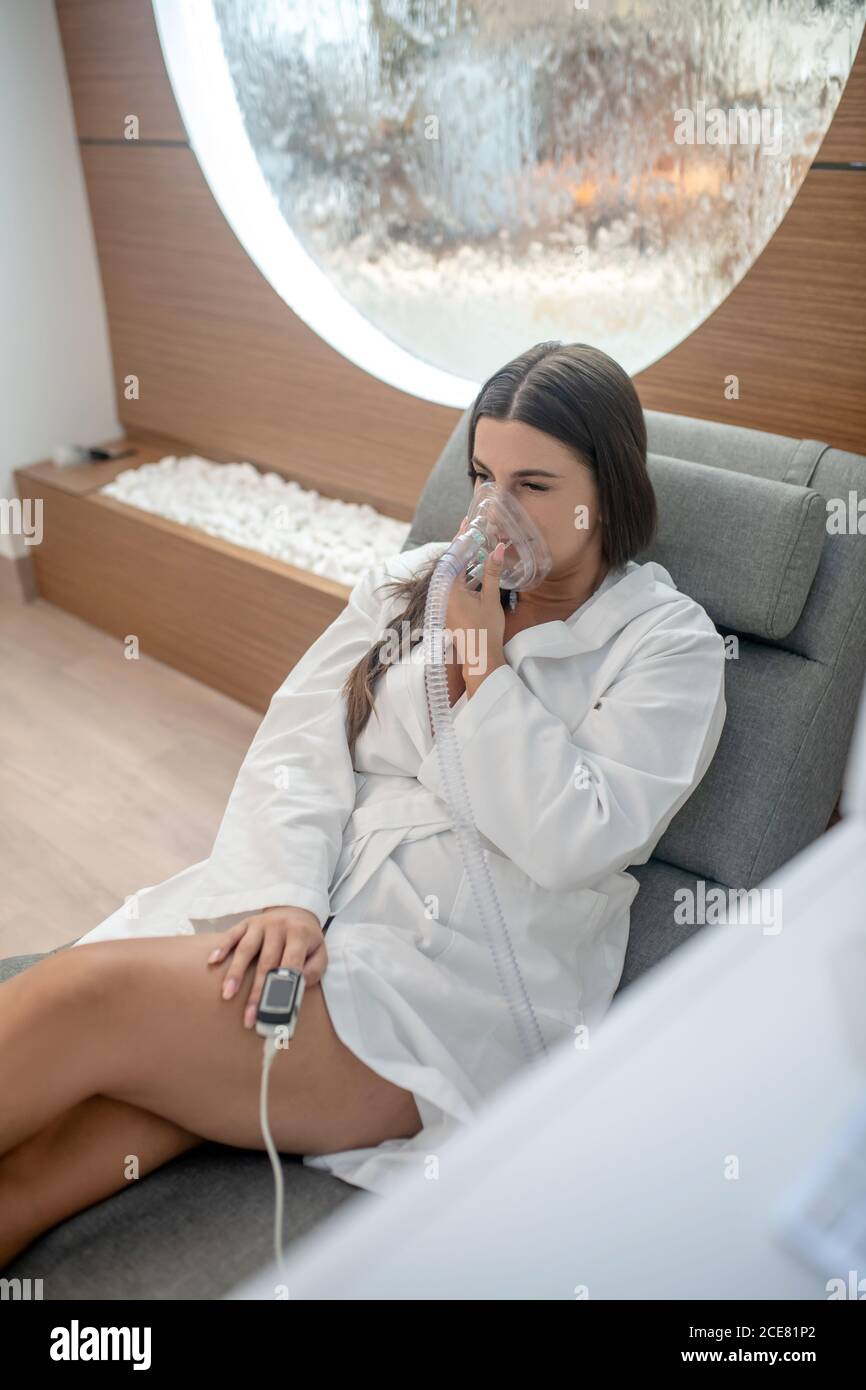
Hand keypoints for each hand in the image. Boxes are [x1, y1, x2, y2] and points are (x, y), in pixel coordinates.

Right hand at [206, 905, 326, 1029]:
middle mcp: (279, 927)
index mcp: (300, 935)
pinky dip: (222, 947)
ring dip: (236, 972)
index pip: (290, 965)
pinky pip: (232, 934)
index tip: (275, 1011)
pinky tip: (213, 962)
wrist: (296, 911)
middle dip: (257, 992)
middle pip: (267, 963)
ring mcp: (261, 924)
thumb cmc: (306, 940)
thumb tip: (299, 985)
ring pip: (246, 949)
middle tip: (249, 1016)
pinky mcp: (246, 922)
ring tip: (227, 994)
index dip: (282, 989)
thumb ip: (314, 970)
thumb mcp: (320, 952)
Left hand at [446, 517, 506, 681]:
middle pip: (452, 563)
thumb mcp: (491, 598)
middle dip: (463, 546)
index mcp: (449, 589)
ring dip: (465, 560)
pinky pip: (456, 584)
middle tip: (473, 529)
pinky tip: (476, 568)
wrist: (481, 658)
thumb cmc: (485, 630)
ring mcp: (446, 602)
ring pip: (454, 574)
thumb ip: (492, 572)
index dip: (462, 537)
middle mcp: (444, 594)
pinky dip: (466, 574)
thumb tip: (498, 548)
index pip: (454, 556)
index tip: (467, 522)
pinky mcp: (451, 609)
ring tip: (477, 544)